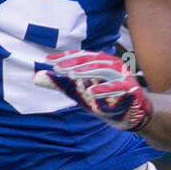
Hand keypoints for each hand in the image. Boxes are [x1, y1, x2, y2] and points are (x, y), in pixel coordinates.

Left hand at [34, 50, 152, 129]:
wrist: (134, 113)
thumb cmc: (105, 99)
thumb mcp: (79, 92)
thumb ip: (61, 84)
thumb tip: (36, 77)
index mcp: (99, 63)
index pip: (79, 56)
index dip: (64, 57)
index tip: (47, 60)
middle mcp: (110, 66)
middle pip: (90, 60)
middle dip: (73, 62)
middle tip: (57, 65)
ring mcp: (121, 77)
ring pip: (102, 70)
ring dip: (86, 72)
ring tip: (70, 74)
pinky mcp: (130, 90)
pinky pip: (116, 88)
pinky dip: (104, 89)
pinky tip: (92, 92)